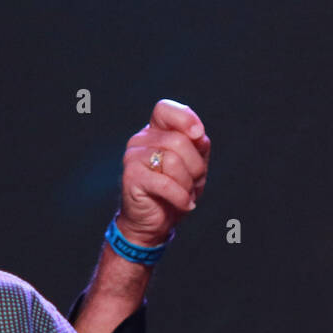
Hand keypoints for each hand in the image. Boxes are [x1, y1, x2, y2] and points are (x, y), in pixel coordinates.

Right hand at [115, 98, 209, 246]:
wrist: (153, 223)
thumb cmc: (174, 193)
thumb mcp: (194, 169)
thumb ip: (198, 149)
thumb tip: (200, 137)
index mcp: (155, 133)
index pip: (165, 110)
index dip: (185, 118)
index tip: (199, 135)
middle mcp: (141, 140)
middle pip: (179, 141)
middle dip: (196, 167)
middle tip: (193, 184)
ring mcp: (133, 156)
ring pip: (173, 161)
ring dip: (188, 184)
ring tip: (185, 195)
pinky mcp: (132, 176)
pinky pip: (165, 183)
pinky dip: (181, 197)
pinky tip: (185, 204)